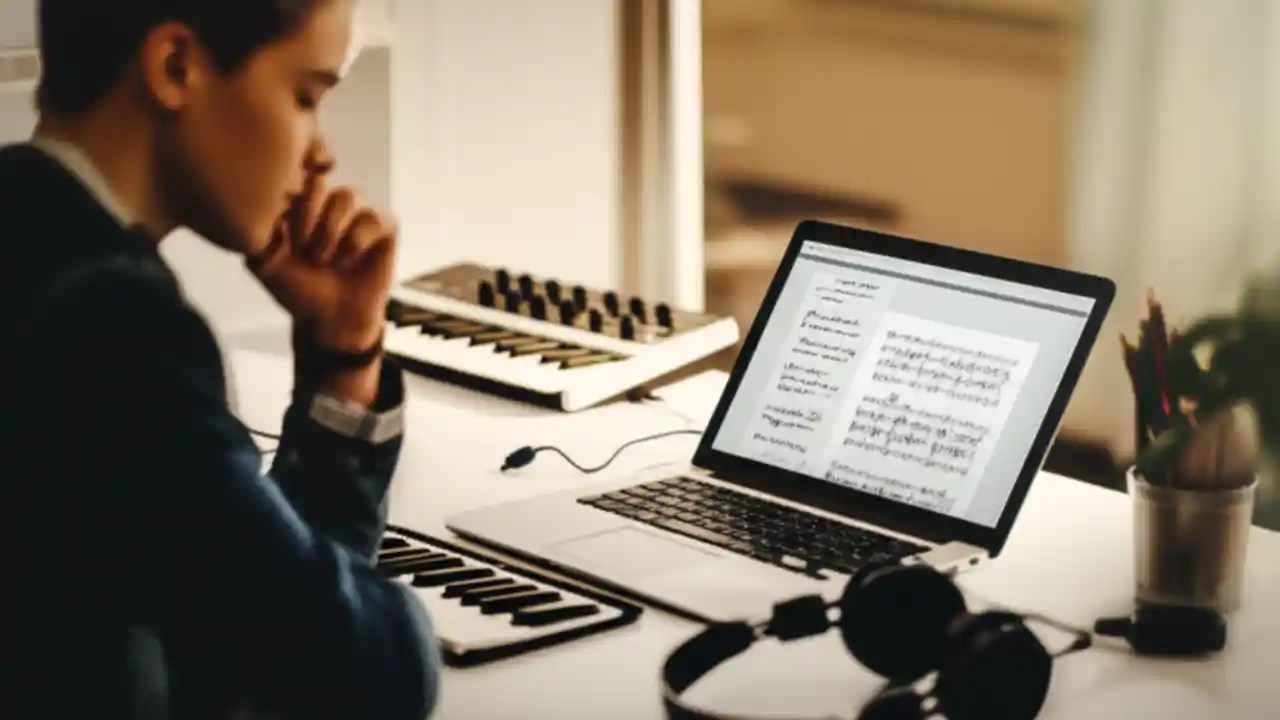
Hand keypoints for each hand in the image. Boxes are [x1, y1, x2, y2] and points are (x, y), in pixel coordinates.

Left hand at [246, 165, 396, 353]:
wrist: (331, 318)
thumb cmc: (298, 290)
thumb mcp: (264, 265)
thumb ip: (257, 236)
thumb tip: (276, 211)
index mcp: (301, 203)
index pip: (299, 171)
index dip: (296, 182)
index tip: (285, 217)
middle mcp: (330, 203)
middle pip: (318, 183)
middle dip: (305, 215)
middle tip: (300, 247)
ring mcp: (359, 213)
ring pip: (347, 195)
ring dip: (329, 229)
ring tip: (321, 258)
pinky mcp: (385, 228)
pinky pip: (373, 218)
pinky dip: (355, 241)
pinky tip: (346, 262)